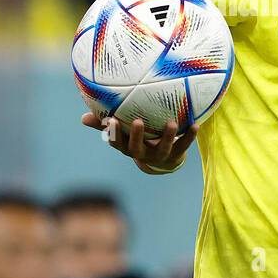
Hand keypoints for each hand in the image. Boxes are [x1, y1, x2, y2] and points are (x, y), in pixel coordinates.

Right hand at [80, 112, 198, 173]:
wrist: (162, 160)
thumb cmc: (139, 139)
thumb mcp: (123, 132)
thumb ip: (105, 124)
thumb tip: (82, 118)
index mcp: (128, 147)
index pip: (117, 143)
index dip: (114, 134)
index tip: (111, 120)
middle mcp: (142, 154)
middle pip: (136, 149)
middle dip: (137, 136)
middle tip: (137, 121)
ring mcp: (160, 156)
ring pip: (162, 149)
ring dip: (167, 136)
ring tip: (171, 123)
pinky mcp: (176, 155)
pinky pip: (183, 146)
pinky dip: (189, 136)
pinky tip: (195, 124)